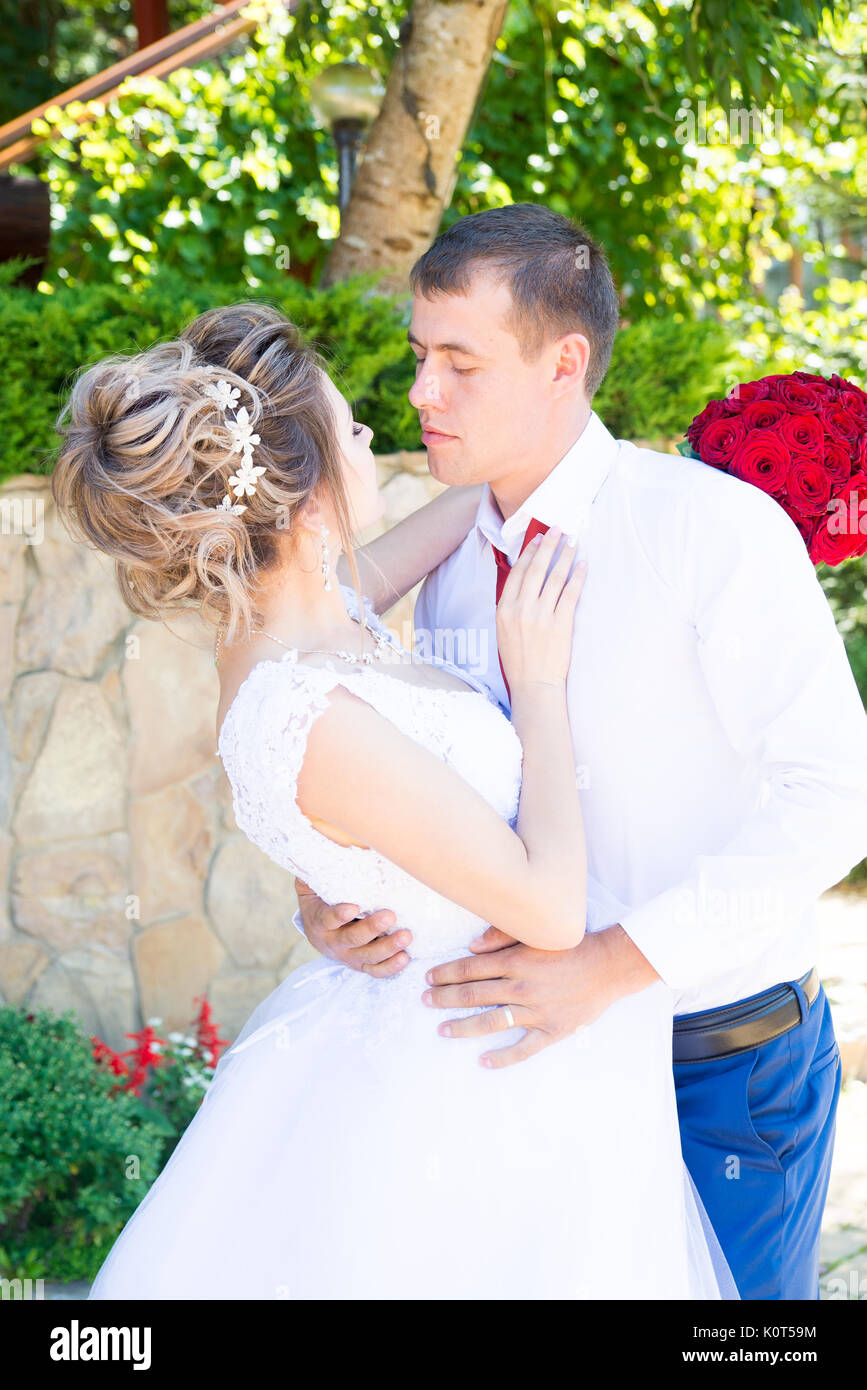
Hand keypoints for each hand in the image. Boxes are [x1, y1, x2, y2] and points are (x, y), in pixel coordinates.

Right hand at [294, 878, 411, 977]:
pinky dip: (390, 967)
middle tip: (390, 916)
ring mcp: (347, 956)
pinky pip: (375, 971)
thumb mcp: (312, 883)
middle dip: (371, 929)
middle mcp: (332, 942)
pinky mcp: (361, 964)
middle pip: (352, 940)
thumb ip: (317, 868)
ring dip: (387, 948)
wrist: (316, 929)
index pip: (327, 919)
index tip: (352, 907)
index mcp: (320, 921)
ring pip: (367, 957)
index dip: (339, 914)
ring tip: (406, 936)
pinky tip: (405, 957)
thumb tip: (322, 837)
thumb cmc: (320, 898)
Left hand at [421, 924, 657, 1067]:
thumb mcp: (535, 933)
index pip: (470, 969)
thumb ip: (501, 937)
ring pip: (491, 1022)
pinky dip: (502, 1057)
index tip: (428, 977)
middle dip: (445, 998)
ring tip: (442, 1029)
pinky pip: (522, 1049)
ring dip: (463, 1026)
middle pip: (474, 994)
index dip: (446, 973)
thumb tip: (470, 948)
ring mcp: (535, 1012)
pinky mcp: (551, 1031)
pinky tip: (483, 1061)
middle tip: (425, 1001)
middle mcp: (521, 987)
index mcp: (516, 961)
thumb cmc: (571, 946)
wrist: (608, 967)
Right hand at [496, 526, 585, 692]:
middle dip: (548, 546)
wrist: (533, 684)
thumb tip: (524, 579)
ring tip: (574, 543)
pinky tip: (583, 566)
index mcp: (504, 609)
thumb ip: (511, 605)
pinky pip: (571, 594)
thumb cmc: (518, 659)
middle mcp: (521, 609)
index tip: (538, 538)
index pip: (518, 572)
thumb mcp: (504, 629)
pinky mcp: (560, 624)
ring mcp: (541, 616)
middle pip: (536, 569)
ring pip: (555, 578)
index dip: (529, 552)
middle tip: (558, 530)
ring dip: (565, 557)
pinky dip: (578, 577)